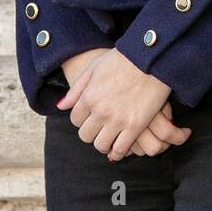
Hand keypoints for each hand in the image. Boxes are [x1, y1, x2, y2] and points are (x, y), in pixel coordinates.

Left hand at [56, 46, 191, 159]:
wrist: (150, 58)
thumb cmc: (122, 59)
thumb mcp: (94, 67)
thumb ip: (77, 88)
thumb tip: (61, 106)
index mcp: (88, 97)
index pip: (75, 120)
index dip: (82, 120)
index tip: (91, 117)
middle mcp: (100, 111)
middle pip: (86, 135)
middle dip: (91, 133)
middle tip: (100, 128)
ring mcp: (117, 120)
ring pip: (101, 145)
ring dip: (103, 143)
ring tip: (110, 137)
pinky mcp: (135, 126)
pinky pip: (121, 149)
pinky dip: (118, 152)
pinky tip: (120, 147)